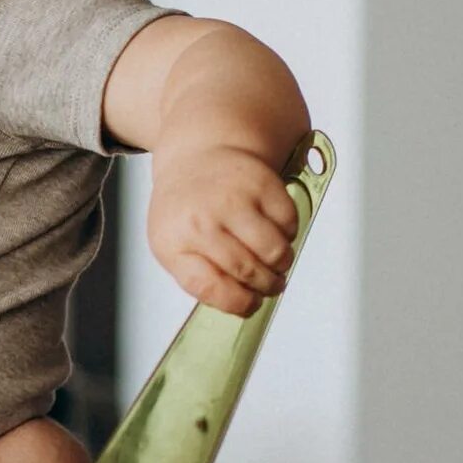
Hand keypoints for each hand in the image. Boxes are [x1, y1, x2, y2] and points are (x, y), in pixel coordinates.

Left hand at [147, 142, 299, 317]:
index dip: (237, 302)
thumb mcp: (173, 245)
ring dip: (281, 264)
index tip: (250, 304)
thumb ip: (199, 278)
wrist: (196, 158)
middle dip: (266, 286)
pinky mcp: (261, 183)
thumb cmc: (185, 209)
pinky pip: (290, 225)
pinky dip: (288, 234)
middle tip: (270, 285)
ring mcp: (233, 199)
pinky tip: (273, 230)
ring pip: (275, 251)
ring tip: (274, 261)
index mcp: (173, 241)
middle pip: (248, 271)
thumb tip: (240, 303)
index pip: (209, 286)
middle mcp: (201, 219)